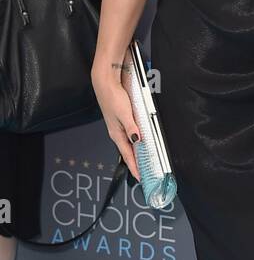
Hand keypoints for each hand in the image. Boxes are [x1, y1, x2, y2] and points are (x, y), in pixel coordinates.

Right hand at [91, 61, 141, 181]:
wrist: (105, 82)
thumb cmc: (112, 97)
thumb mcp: (124, 113)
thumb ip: (131, 128)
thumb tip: (137, 141)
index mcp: (116, 133)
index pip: (127, 154)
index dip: (134, 166)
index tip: (140, 177)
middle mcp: (117, 131)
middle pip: (128, 152)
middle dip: (135, 163)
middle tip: (143, 173)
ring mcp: (118, 126)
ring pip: (128, 144)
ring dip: (135, 154)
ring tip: (142, 163)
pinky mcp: (121, 119)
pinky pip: (129, 136)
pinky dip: (134, 143)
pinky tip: (138, 144)